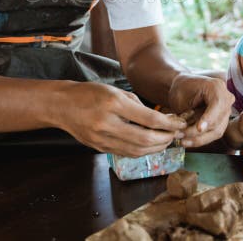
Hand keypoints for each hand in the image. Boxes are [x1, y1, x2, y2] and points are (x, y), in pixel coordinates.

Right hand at [58, 82, 186, 156]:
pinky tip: (150, 146)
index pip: (148, 119)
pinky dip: (141, 151)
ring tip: (166, 141)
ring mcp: (101, 138)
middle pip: (144, 139)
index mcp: (113, 103)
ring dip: (155, 148)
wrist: (62, 105)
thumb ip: (137, 104)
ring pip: (136, 150)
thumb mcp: (115, 90)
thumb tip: (159, 119)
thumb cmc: (90, 93)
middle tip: (175, 135)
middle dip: (165, 139)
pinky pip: (125, 153)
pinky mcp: (98, 148)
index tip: (180, 124)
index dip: (168, 124)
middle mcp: (107, 123)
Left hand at [167, 73, 233, 147]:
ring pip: (217, 131)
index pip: (217, 104)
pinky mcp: (222, 121)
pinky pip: (214, 133)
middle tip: (181, 136)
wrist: (183, 89)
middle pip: (218, 121)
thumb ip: (186, 111)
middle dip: (198, 132)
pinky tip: (187, 141)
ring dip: (198, 138)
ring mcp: (226, 110)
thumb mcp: (179, 96)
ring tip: (182, 140)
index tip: (199, 129)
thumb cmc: (179, 89)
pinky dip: (200, 139)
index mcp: (216, 87)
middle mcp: (226, 98)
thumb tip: (187, 129)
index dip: (209, 118)